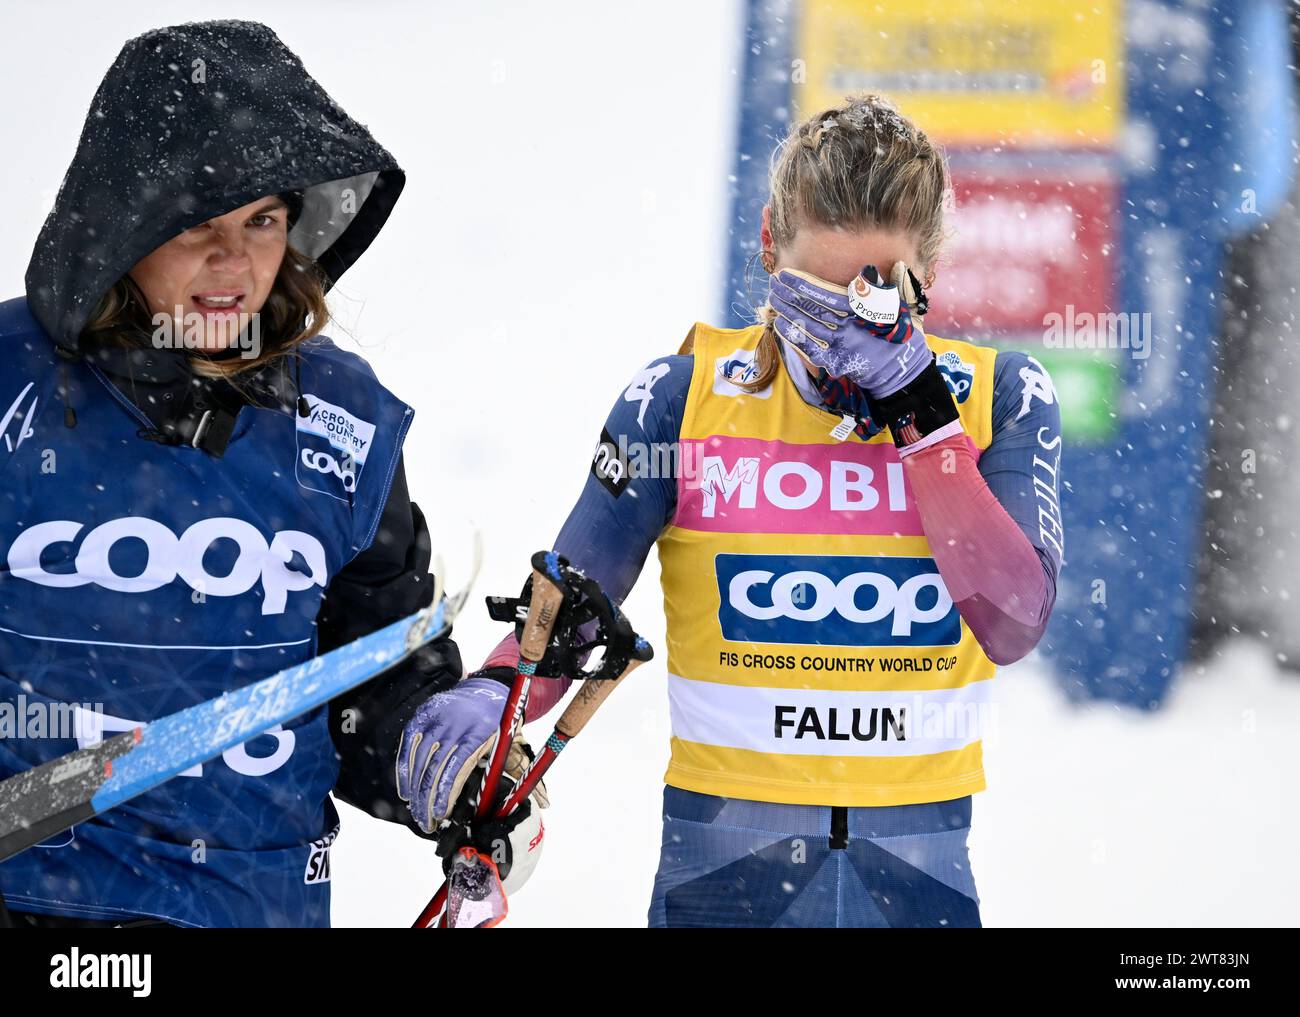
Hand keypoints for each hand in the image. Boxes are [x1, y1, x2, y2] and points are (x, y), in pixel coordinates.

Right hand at [395, 672, 511, 833]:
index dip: (445, 794)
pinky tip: (406, 792)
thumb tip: (546, 803)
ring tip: (417, 814)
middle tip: (426, 823)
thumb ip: (523, 773)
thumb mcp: (515, 743)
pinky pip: (409, 745)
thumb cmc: (503, 721)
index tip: (441, 815)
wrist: (490, 686)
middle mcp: (455, 723)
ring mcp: (437, 717)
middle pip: (434, 767)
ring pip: (419, 759)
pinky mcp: (424, 714)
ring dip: (415, 790)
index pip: (456, 768)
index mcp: (480, 732)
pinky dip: (405, 770)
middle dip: (427, 800)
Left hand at [769, 262, 931, 397]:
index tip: (786, 274)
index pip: (825, 293)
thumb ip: (883, 287)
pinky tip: (780, 324)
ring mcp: (840, 347)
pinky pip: (808, 348)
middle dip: (788, 294)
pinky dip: (793, 335)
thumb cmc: (902, 335)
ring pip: (806, 325)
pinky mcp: (835, 363)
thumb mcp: (900, 307)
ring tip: (773, 298)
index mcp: (862, 310)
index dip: (802, 283)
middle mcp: (848, 327)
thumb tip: (868, 271)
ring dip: (787, 311)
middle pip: (811, 308)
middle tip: (773, 283)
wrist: (903, 373)